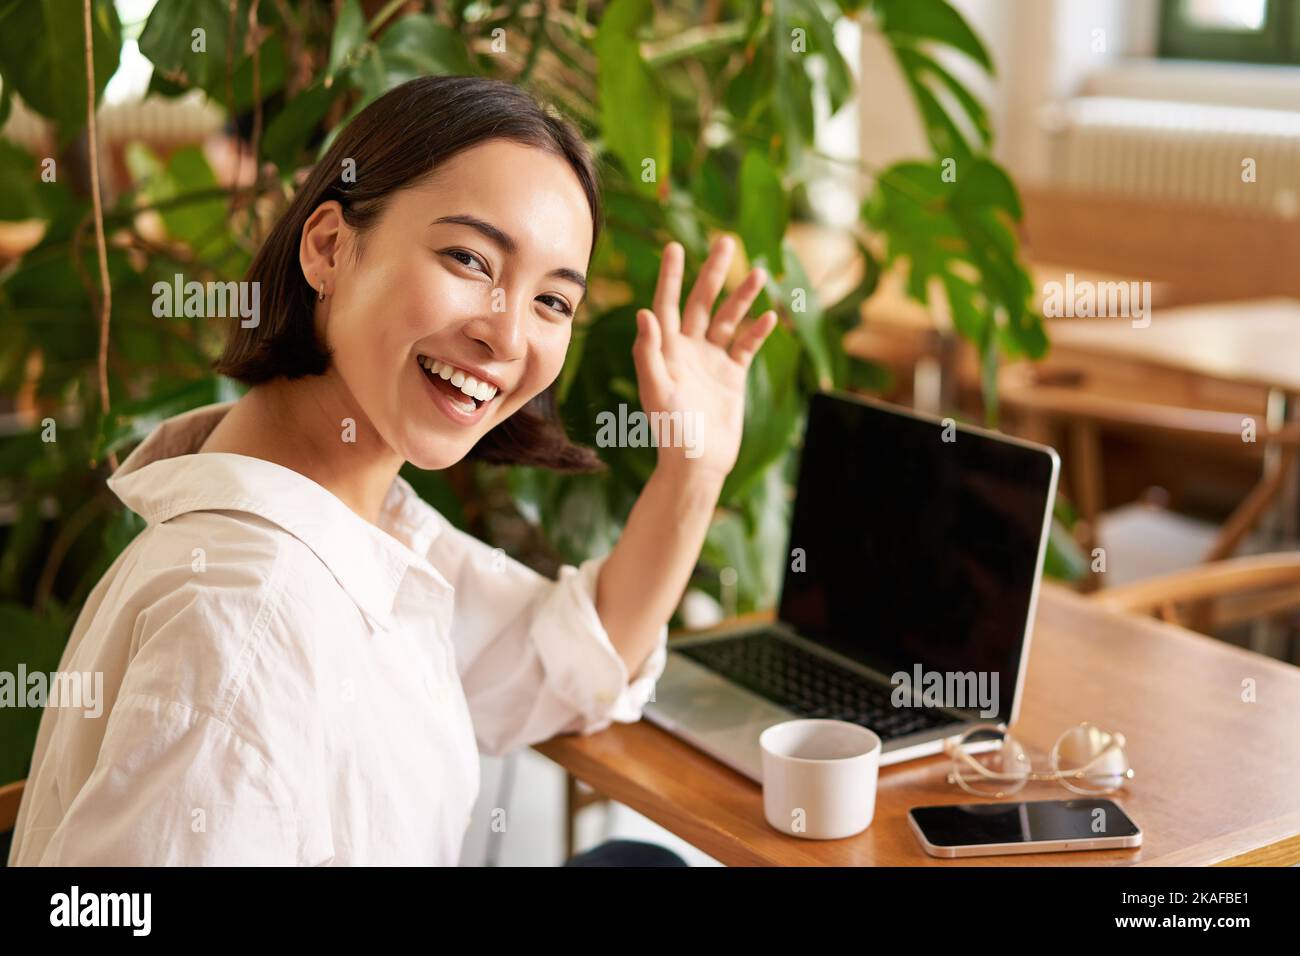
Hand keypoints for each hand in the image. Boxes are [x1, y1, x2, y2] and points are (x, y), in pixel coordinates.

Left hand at [632, 236, 777, 483]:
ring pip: (727, 319)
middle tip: (726, 241)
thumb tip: (644, 313)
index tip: (675, 246)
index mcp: (665, 350)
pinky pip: (745, 345)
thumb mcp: (657, 390)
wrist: (698, 463)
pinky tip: (770, 315)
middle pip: (701, 302)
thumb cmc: (671, 431)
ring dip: (742, 297)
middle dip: (713, 273)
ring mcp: (711, 361)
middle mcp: (687, 350)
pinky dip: (757, 330)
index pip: (667, 304)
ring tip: (758, 272)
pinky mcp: (731, 375)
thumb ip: (649, 352)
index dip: (670, 276)